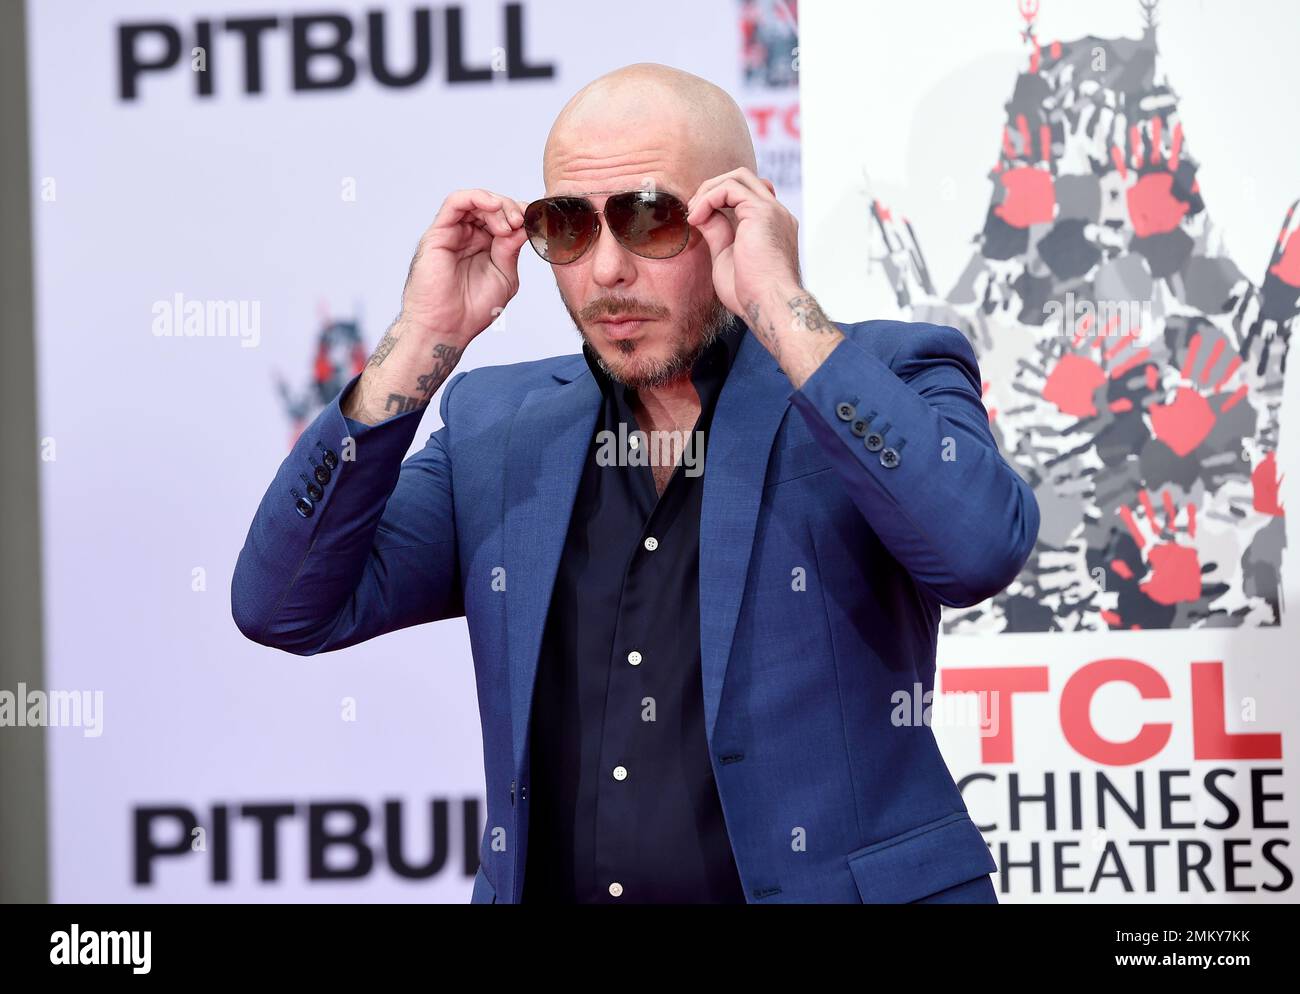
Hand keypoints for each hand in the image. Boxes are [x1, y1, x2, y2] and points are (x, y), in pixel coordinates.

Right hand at [399, 189, 529, 344]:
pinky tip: (493, 207)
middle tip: (521, 222)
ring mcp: (453, 233)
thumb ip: (512, 250)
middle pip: (491, 206)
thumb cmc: (472, 309)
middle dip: (511, 209)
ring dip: (497, 205)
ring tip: (509, 223)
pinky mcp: (438, 233)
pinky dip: (476, 197)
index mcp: (485, 246)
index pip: (504, 218)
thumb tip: (525, 225)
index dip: (521, 215)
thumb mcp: (504, 276)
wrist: (448, 328)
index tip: (535, 223)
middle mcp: (468, 236)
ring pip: (475, 200)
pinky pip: (455, 202)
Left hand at [686, 167, 800, 317]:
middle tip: (693, 211)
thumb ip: (718, 232)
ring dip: (708, 191)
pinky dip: (708, 198)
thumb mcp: (726, 256)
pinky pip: (730, 188)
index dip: (719, 199)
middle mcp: (776, 213)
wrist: (767, 305)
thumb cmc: (749, 293)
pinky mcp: (762, 211)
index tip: (699, 218)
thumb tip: (702, 215)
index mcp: (771, 225)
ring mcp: (772, 210)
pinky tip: (697, 218)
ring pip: (738, 177)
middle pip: (743, 178)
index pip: (746, 195)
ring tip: (693, 215)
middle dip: (712, 188)